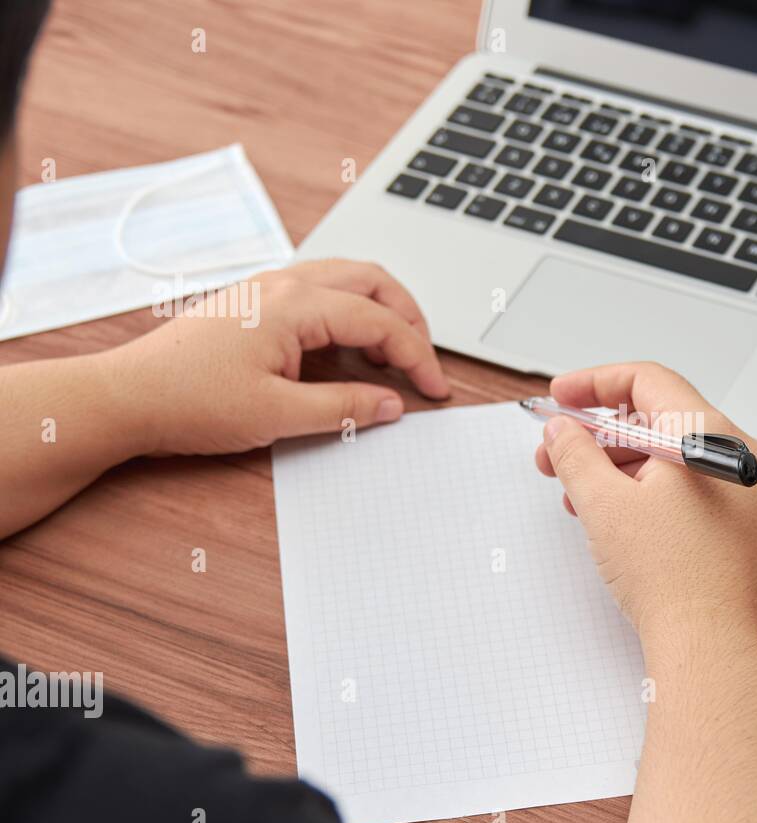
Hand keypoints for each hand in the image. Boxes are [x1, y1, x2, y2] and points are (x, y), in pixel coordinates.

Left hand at [108, 259, 448, 455]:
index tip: (436, 390)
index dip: (418, 356)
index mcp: (296, 304)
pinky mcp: (255, 302)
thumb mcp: (277, 415)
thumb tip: (392, 404)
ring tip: (391, 356)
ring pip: (347, 279)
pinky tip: (347, 351)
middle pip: (373, 281)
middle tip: (424, 361)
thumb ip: (344, 407)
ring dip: (381, 311)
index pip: (381, 321)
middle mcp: (285, 283)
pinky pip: (320, 291)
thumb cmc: (189, 400)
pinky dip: (350, 313)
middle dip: (410, 319)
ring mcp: (268, 288)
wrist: (125, 396)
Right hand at [534, 362, 756, 639]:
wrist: (710, 646)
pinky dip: (642, 491)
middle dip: (598, 433)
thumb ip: (575, 454)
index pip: (650, 381)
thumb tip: (563, 432)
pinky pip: (683, 489)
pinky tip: (606, 514)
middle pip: (658, 418)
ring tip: (573, 490)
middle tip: (555, 450)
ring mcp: (741, 492)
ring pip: (667, 457)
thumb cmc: (675, 581)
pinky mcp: (735, 525)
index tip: (562, 396)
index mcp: (712, 437)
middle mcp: (736, 457)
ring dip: (614, 465)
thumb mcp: (604, 504)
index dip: (596, 383)